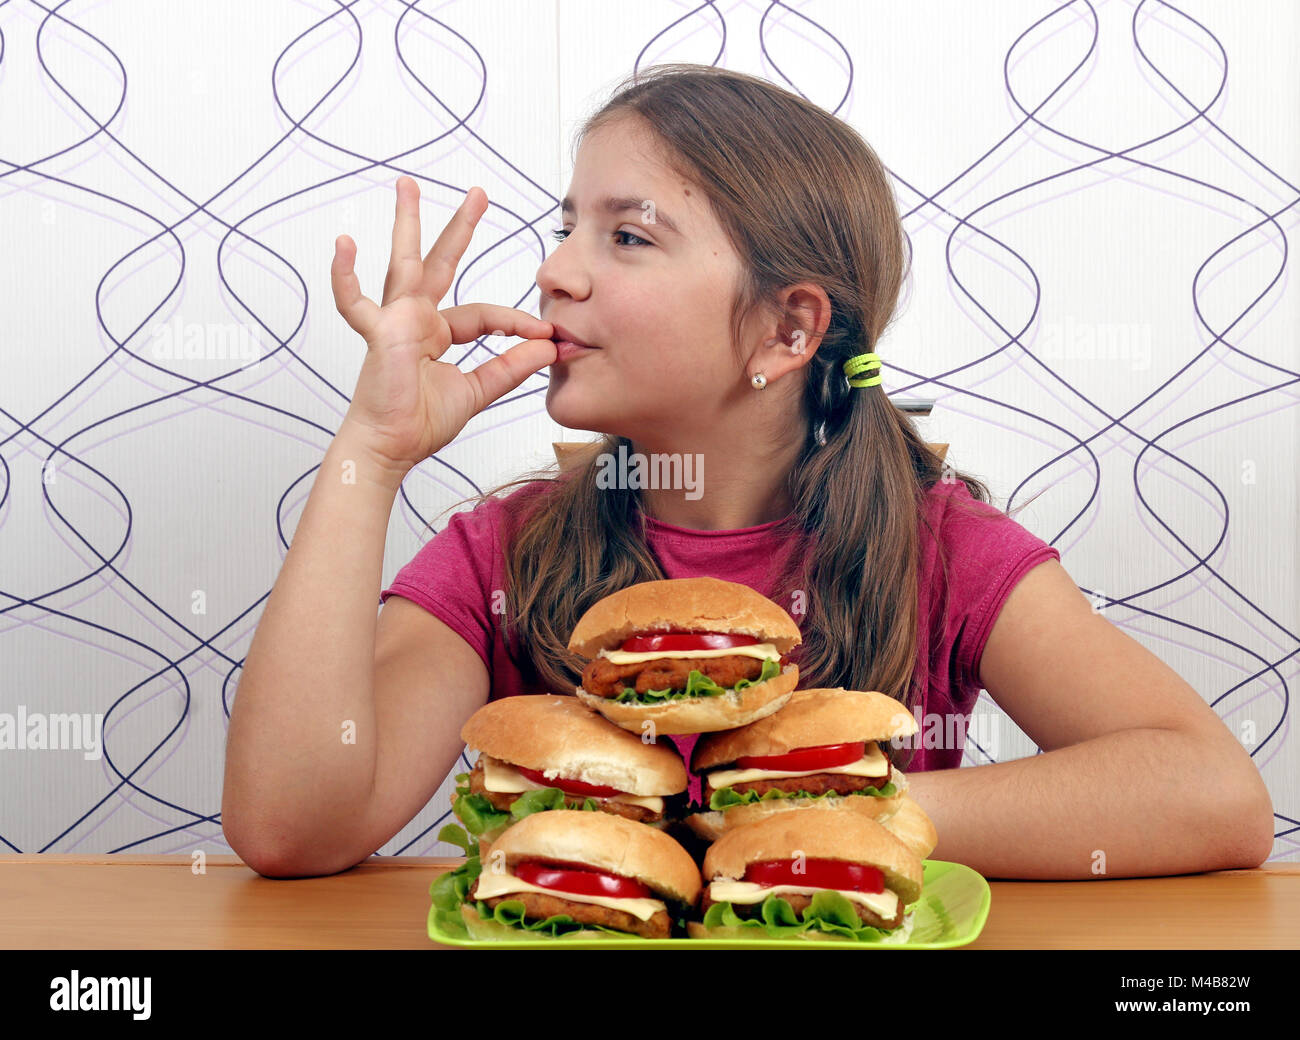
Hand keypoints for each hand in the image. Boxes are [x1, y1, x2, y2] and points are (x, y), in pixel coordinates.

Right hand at [332, 176, 555, 472]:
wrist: (391, 447)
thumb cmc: (421, 423)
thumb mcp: (476, 391)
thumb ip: (509, 368)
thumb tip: (547, 347)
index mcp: (438, 333)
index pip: (483, 314)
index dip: (515, 322)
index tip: (546, 333)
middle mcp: (416, 318)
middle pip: (442, 264)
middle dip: (461, 229)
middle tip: (479, 192)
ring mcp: (394, 320)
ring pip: (404, 263)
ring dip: (407, 223)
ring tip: (407, 185)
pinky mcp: (378, 333)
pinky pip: (355, 302)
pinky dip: (346, 275)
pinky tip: (344, 243)